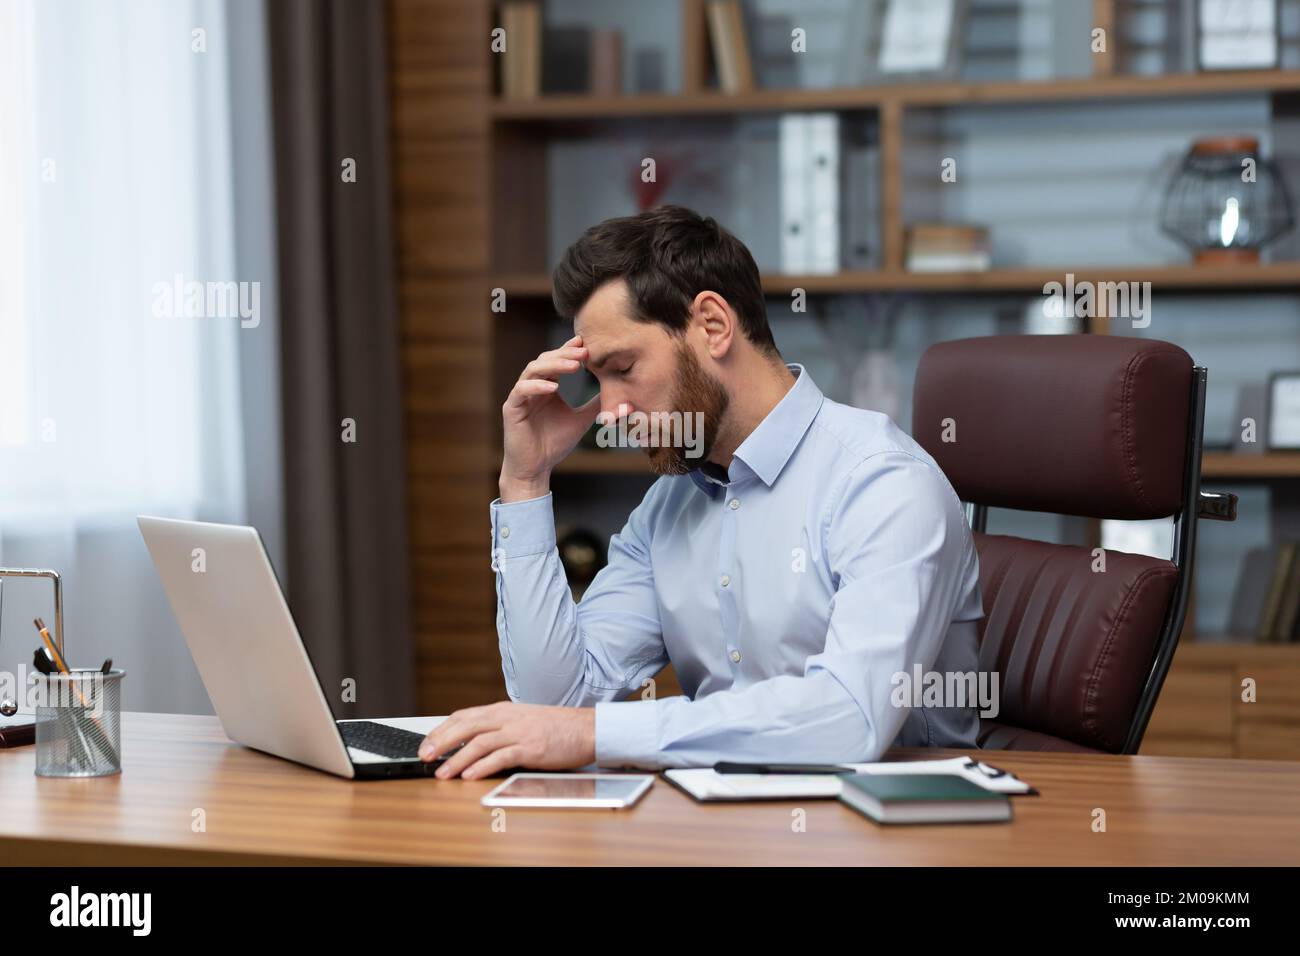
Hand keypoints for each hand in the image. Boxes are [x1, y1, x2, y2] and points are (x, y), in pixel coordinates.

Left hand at [419, 702, 596, 778]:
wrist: (587, 728)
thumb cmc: (557, 727)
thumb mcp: (522, 720)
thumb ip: (500, 727)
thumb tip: (473, 741)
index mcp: (503, 710)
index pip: (464, 716)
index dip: (442, 730)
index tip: (427, 744)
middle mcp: (508, 718)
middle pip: (466, 726)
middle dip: (442, 741)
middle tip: (424, 756)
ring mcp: (520, 732)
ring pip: (480, 742)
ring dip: (457, 758)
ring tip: (442, 773)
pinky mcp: (531, 748)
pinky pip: (502, 756)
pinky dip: (483, 766)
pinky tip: (470, 775)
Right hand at [500, 335, 601, 499]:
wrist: (536, 468)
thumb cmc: (555, 444)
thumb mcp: (582, 419)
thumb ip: (595, 403)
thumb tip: (619, 391)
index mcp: (546, 386)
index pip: (557, 360)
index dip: (569, 350)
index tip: (587, 344)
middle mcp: (532, 387)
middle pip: (545, 360)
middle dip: (565, 354)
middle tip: (585, 352)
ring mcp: (520, 396)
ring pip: (533, 370)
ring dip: (554, 365)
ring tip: (574, 366)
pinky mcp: (511, 408)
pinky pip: (522, 390)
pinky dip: (537, 386)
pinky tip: (554, 387)